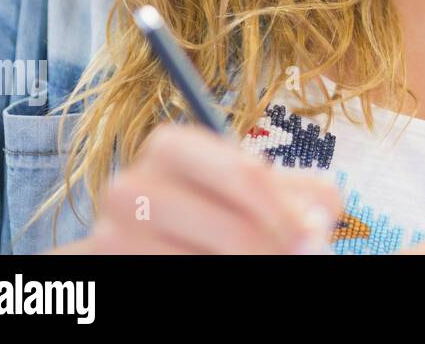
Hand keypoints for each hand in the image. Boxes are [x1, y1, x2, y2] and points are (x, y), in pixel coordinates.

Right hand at [49, 124, 341, 253]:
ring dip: (244, 265)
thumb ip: (304, 196)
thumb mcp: (266, 191)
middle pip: (224, 224)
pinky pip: (166, 275)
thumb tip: (318, 223)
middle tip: (302, 256)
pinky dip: (205, 278)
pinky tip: (223, 272)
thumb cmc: (225, 208)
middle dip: (270, 245)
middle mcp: (130, 185)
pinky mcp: (106, 264)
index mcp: (172, 146)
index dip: (283, 208)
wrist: (167, 242)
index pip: (240, 173)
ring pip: (194, 259)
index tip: (313, 233)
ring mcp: (110, 233)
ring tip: (267, 265)